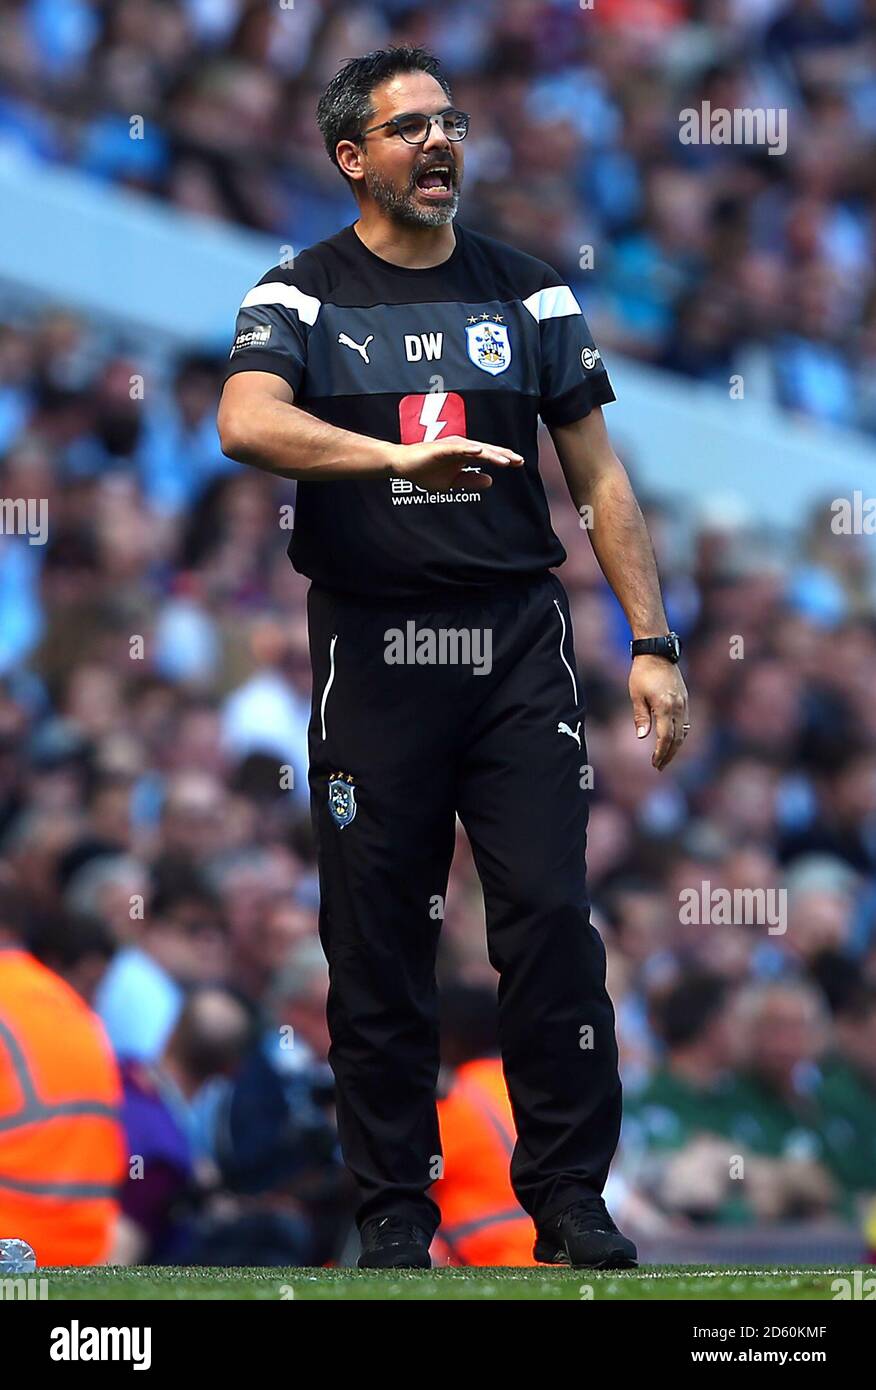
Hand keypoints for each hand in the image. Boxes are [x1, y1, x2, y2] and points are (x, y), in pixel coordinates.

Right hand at [387, 435, 522, 492]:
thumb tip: (490, 481)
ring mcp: (451, 446)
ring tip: (506, 461)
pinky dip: (469, 449)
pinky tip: (480, 452)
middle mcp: (461, 447)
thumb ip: (470, 480)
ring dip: (491, 454)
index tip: (519, 463)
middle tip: (519, 461)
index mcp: (464, 454)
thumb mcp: (451, 482)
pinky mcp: (440, 448)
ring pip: (475, 449)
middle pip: (486, 450)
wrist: (402, 465)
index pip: (488, 456)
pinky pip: (457, 449)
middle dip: (503, 455)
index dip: (503, 459)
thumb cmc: (424, 472)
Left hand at [629, 654, 688, 770]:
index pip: (666, 737)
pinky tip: (673, 740)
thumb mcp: (636, 695)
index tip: (655, 763)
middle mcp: (678, 706)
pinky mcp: (685, 698)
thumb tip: (643, 737)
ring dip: (676, 746)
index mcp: (665, 706)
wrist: (657, 652)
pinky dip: (680, 734)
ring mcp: (684, 702)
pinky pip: (685, 722)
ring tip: (666, 756)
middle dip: (669, 754)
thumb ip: (640, 716)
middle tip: (660, 766)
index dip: (661, 752)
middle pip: (677, 738)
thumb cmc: (642, 672)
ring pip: (684, 731)